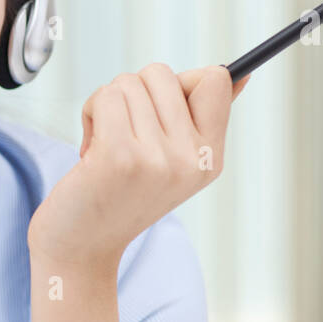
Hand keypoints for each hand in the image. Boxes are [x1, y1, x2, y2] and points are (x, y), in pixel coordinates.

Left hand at [27, 63, 249, 269]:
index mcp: (210, 158)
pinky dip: (90, 114)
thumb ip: (203, 119)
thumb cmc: (120, 196)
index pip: (215, 80)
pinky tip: (90, 150)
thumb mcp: (173, 162)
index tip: (158, 112)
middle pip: (162, 74)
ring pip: (128, 82)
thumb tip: (239, 75)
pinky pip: (105, 97)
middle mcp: (191, 160)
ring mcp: (158, 160)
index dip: (180, 82)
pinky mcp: (119, 157)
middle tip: (124, 135)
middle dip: (133, 94)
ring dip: (106, 105)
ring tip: (105, 146)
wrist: (82, 247)